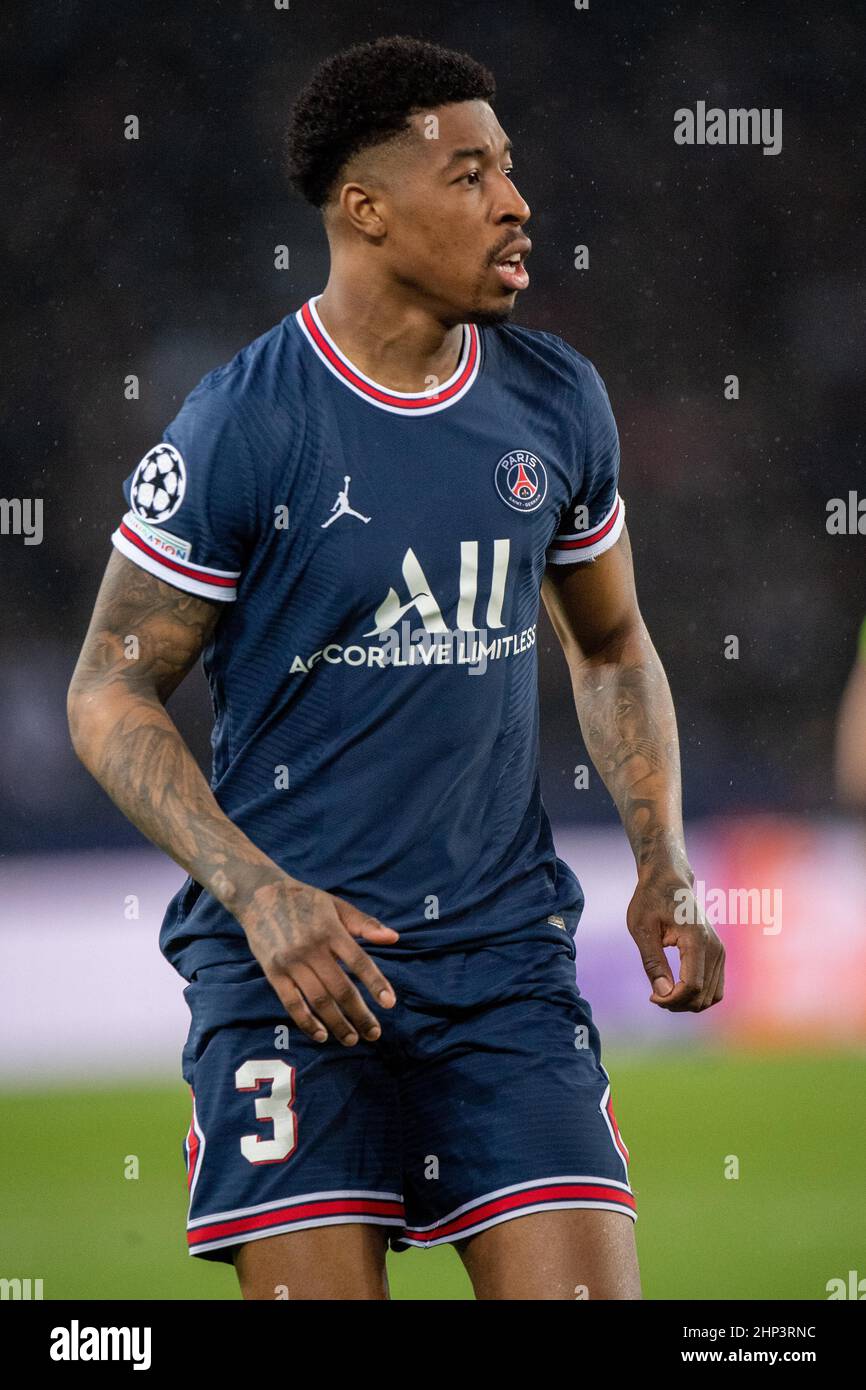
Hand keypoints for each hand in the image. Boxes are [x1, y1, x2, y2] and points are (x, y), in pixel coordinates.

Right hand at [237, 876, 398, 1044]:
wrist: (259, 895)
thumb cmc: (305, 900)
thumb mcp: (337, 905)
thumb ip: (365, 924)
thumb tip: (394, 938)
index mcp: (331, 930)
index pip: (359, 961)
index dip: (375, 983)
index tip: (389, 1003)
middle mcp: (311, 948)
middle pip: (340, 988)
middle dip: (359, 1014)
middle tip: (374, 1033)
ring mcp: (291, 962)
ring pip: (318, 1000)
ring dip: (337, 1023)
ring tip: (352, 1039)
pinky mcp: (273, 972)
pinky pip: (291, 1003)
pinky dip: (306, 1021)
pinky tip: (321, 1035)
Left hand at [627, 863, 724, 1011]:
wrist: (669, 881)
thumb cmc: (651, 901)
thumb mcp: (642, 929)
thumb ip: (653, 962)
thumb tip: (662, 994)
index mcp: (696, 939)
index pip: (692, 986)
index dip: (672, 999)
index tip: (651, 997)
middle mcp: (715, 947)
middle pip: (703, 996)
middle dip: (678, 1004)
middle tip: (654, 995)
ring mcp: (720, 951)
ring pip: (712, 996)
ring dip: (688, 1003)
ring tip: (663, 992)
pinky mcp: (719, 955)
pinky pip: (715, 988)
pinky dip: (697, 996)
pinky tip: (676, 988)